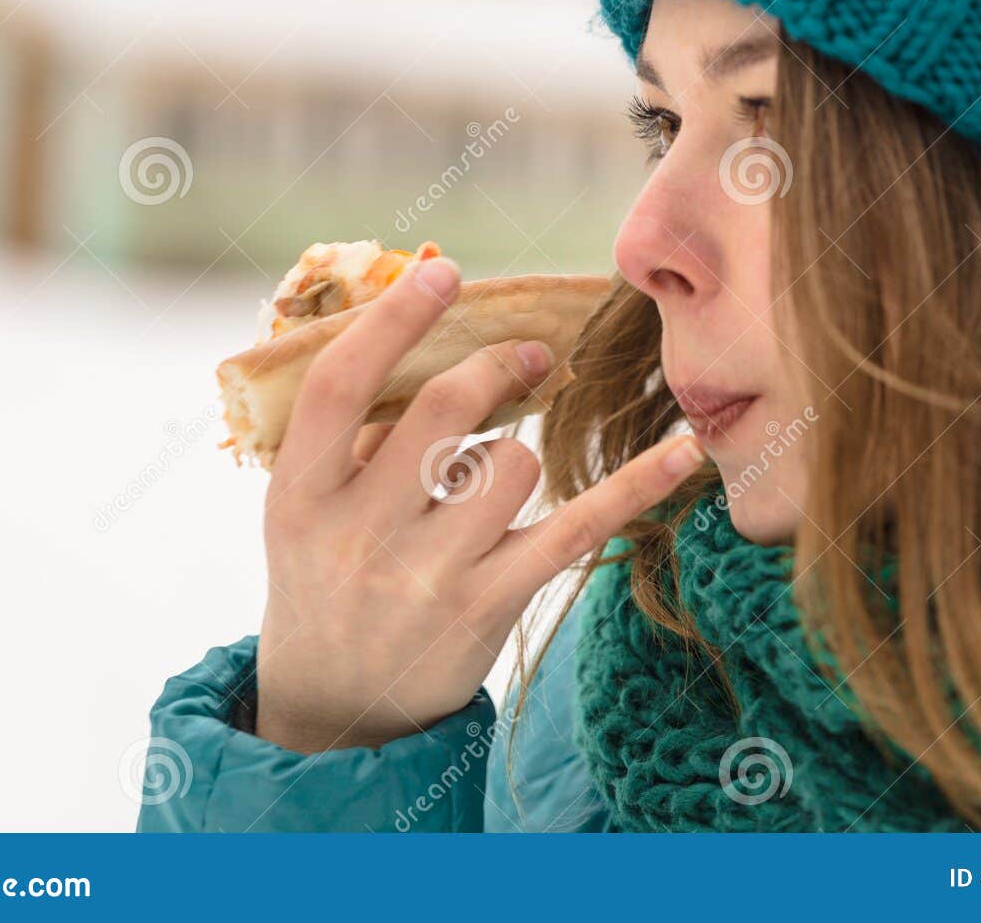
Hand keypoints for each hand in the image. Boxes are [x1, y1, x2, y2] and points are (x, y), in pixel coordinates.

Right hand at [253, 255, 703, 753]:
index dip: (394, 321)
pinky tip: (681, 453)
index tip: (445, 273)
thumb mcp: (305, 510)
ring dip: (511, 455)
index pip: (341, 386)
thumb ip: (352, 437)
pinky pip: (574, 528)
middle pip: (443, 411)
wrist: (334, 708)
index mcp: (299, 495)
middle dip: (494, 368)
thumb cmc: (325, 579)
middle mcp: (357, 534)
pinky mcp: (486, 607)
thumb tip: (431, 339)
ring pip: (508, 463)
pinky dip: (634, 487)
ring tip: (484, 488)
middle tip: (528, 358)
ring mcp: (424, 576)